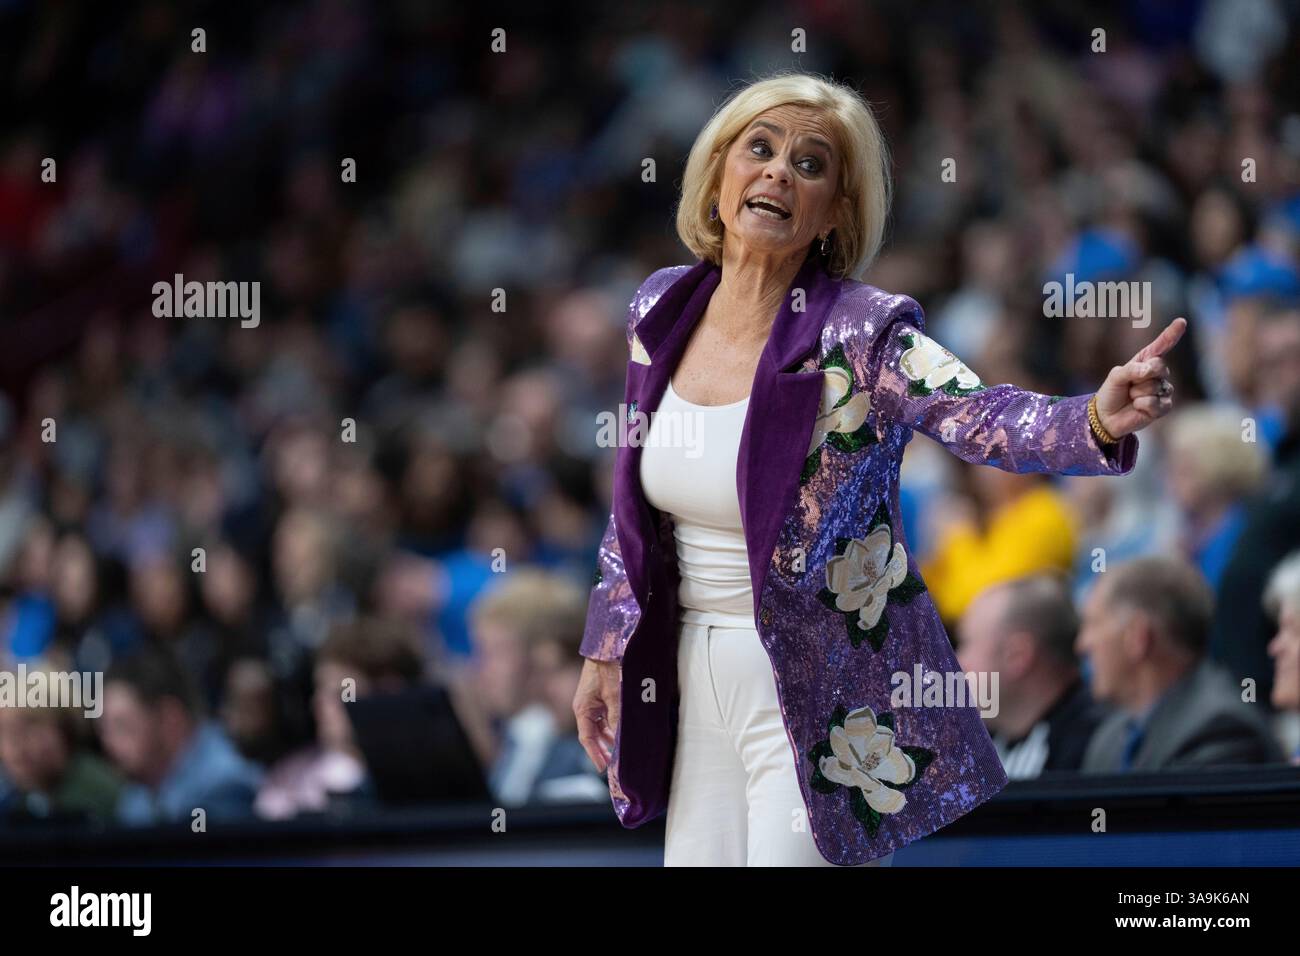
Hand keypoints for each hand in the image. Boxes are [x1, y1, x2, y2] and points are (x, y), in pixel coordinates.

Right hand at [574, 657, 620, 772]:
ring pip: (598, 728)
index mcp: (582, 709)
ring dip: (607, 739)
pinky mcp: (599, 699)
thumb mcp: (614, 696)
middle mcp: (584, 708)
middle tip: (612, 764)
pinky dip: (611, 728)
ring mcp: (591, 704)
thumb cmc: (608, 670)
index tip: (603, 768)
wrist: (607, 649)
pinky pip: (604, 719)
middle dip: (601, 749)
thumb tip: (620, 739)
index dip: (595, 754)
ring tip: (618, 753)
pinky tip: (619, 735)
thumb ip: (616, 719)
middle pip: (591, 735)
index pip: (587, 738)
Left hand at [1094, 317, 1186, 438]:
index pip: (1161, 346)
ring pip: (1155, 386)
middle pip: (1158, 366)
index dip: (1171, 334)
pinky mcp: (1165, 406)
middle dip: (1139, 377)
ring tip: (1132, 397)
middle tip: (1129, 386)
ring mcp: (1163, 389)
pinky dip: (1142, 405)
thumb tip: (1150, 370)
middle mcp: (1158, 373)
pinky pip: (1156, 402)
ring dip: (1138, 393)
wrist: (1107, 416)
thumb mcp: (1115, 376)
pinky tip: (1137, 407)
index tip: (1181, 322)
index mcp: (1146, 361)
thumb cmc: (1111, 392)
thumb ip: (1131, 369)